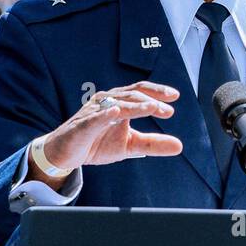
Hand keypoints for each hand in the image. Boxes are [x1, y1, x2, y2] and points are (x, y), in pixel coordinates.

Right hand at [30, 81, 183, 188]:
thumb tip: (180, 146)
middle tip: (168, 110)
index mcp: (119, 103)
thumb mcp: (130, 145)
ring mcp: (94, 112)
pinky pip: (94, 118)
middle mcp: (107, 102)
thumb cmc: (96, 143)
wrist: (65, 154)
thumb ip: (153, 143)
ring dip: (136, 105)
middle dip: (151, 100)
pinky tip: (116, 113)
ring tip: (152, 107)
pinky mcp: (82, 125)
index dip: (158, 91)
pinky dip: (105, 114)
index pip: (141, 91)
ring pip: (117, 104)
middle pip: (132, 95)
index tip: (175, 96)